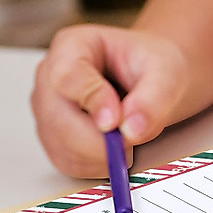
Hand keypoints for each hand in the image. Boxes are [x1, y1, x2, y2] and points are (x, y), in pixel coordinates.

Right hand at [30, 24, 189, 176]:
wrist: (150, 79)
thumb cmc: (152, 67)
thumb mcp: (166, 73)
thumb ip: (152, 99)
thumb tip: (131, 130)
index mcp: (72, 45)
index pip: (68, 75)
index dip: (92, 101)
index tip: (115, 122)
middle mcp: (50, 76)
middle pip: (57, 117)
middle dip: (97, 141)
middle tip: (131, 142)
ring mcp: (47, 109)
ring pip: (61, 145)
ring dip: (99, 155)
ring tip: (129, 139)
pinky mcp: (53, 137)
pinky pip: (67, 162)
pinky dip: (95, 166)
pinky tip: (116, 151)